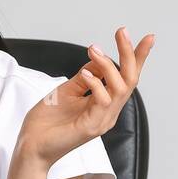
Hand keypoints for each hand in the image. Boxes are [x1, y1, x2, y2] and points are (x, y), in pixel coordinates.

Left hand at [18, 26, 154, 167]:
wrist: (30, 146)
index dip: (137, 58)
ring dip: (109, 65)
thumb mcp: (67, 91)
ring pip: (121, 88)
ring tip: (93, 50)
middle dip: (130, 53)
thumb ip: (85, 77)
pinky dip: (96, 83)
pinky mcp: (91, 127)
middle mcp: (108, 113)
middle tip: (122, 32)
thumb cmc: (47, 122)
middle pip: (130, 80)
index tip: (147, 37)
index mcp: (105, 104)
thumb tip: (99, 58)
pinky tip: (84, 73)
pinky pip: (103, 101)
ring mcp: (102, 121)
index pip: (126, 78)